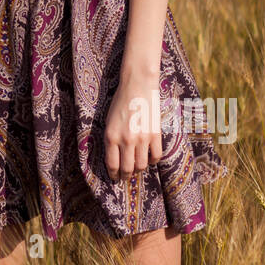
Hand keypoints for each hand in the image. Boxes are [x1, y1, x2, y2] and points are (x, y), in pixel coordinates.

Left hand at [102, 65, 162, 181]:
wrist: (137, 86)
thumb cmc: (120, 102)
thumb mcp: (108, 122)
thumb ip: (111, 140)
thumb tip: (114, 158)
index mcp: (111, 137)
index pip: (112, 165)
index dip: (114, 175)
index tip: (114, 178)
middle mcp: (126, 141)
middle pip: (127, 169)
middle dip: (125, 176)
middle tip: (125, 178)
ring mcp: (142, 139)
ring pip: (141, 165)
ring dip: (138, 170)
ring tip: (136, 169)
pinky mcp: (155, 134)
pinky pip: (156, 156)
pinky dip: (152, 161)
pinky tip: (148, 159)